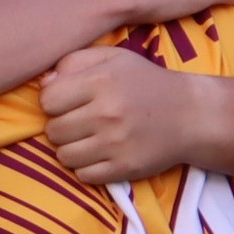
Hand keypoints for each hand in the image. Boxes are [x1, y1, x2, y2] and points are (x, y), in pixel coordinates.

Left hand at [41, 47, 214, 182]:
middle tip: (79, 122)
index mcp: (101, 81)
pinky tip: (100, 154)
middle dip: (60, 126)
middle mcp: (108, 113)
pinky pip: (84, 176)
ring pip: (64, 156)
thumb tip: (43, 84)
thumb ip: (74, 61)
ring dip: (71, 149)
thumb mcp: (113, 58)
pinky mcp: (125, 168)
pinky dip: (87, 167)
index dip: (53, 102)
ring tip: (87, 138)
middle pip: (53, 130)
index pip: (48, 101)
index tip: (67, 101)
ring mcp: (117, 144)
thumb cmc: (145, 82)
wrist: (191, 115)